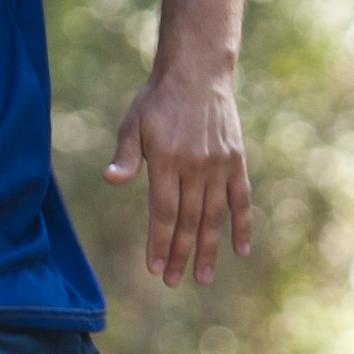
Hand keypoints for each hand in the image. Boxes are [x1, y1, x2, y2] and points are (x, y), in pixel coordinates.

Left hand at [104, 64, 252, 285]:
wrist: (197, 72)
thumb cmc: (158, 101)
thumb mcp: (134, 124)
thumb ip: (125, 156)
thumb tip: (110, 180)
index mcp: (166, 159)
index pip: (163, 212)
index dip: (160, 242)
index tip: (154, 268)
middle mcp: (195, 166)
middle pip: (188, 220)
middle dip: (180, 254)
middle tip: (173, 281)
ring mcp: (219, 165)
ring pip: (214, 216)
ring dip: (209, 249)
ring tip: (203, 278)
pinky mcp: (236, 161)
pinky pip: (241, 199)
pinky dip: (242, 226)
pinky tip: (240, 250)